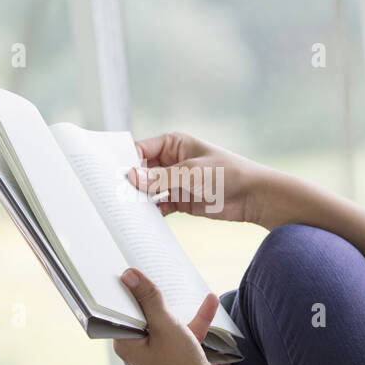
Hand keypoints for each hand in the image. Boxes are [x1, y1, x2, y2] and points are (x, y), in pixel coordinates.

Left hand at [112, 268, 219, 364]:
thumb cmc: (180, 364)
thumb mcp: (165, 325)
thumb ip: (148, 298)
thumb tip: (128, 275)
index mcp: (125, 344)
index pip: (120, 312)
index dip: (125, 293)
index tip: (129, 274)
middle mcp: (136, 351)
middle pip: (142, 316)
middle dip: (152, 297)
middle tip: (152, 276)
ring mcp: (155, 355)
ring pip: (164, 324)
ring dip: (177, 308)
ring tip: (180, 286)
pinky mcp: (173, 358)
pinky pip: (180, 334)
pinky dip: (193, 320)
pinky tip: (210, 302)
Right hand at [125, 131, 273, 224]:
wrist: (254, 197)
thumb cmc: (228, 174)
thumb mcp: (192, 174)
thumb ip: (161, 177)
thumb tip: (131, 177)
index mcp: (173, 143)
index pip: (140, 150)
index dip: (125, 162)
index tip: (110, 177)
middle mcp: (171, 161)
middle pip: (141, 171)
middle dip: (129, 183)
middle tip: (112, 197)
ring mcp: (174, 181)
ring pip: (147, 190)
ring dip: (138, 199)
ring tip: (123, 211)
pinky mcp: (180, 200)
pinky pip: (158, 206)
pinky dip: (150, 213)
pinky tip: (141, 221)